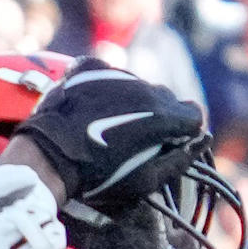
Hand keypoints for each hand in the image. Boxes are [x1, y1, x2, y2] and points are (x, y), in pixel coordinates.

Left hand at [18, 64, 215, 211]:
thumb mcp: (143, 181)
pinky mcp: (89, 67)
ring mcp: (117, 75)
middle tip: (133, 136)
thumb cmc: (97, 175)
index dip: (183, 129)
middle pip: (165, 97)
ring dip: (130, 100)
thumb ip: (178, 160)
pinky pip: (105, 70)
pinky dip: (103, 83)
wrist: (47, 158)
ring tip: (106, 122)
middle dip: (157, 115)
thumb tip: (201, 141)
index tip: (168, 140)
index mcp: (164, 114)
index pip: (192, 113)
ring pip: (137, 84)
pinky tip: (91, 103)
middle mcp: (146, 88)